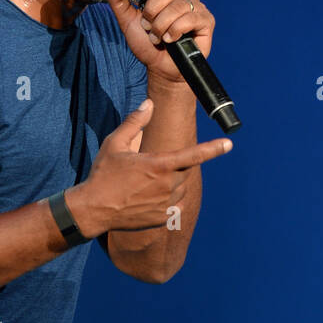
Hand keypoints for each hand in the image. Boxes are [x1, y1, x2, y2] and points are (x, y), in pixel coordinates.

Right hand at [67, 99, 230, 236]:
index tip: (229, 144)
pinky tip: (148, 200)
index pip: (193, 154)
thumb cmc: (103, 175)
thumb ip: (135, 122)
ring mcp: (165, 204)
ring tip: (143, 186)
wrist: (93, 210)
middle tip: (145, 171)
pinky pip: (175, 206)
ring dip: (170, 184)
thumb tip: (149, 104)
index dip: (213, 149)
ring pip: (180, 188)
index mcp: (158, 165)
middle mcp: (166, 185)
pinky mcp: (163, 218)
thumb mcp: (114, 143)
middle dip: (170, 167)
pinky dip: (168, 201)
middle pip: (183, 171)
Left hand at [105, 0, 214, 83]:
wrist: (160, 68)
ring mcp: (196, 7)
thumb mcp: (127, 21)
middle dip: (152, 11)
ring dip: (161, 26)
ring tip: (158, 38)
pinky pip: (189, 19)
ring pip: (177, 7)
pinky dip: (175, 31)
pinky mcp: (206, 21)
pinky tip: (170, 40)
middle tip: (148, 27)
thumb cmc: (147, 44)